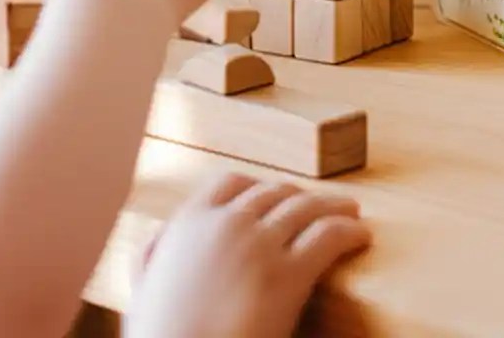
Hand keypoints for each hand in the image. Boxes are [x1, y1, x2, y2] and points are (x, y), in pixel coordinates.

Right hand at [124, 173, 371, 337]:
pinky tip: (361, 237)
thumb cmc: (163, 336)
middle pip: (274, 192)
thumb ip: (150, 258)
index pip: (230, 182)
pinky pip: (329, 236)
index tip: (273, 194)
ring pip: (306, 208)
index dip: (258, 186)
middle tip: (318, 206)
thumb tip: (158, 238)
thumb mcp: (142, 290)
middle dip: (299, 197)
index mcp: (188, 224)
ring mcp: (259, 244)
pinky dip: (349, 230)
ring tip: (350, 212)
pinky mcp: (290, 273)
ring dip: (333, 206)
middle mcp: (226, 223)